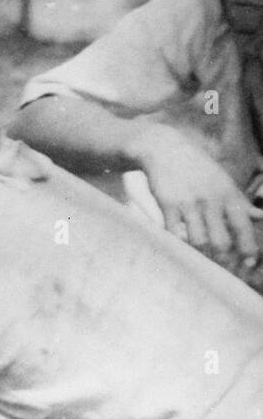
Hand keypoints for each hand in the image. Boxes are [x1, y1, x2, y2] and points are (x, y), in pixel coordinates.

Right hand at [133, 126, 262, 268]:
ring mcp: (188, 203)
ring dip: (201, 255)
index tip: (249, 262)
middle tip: (223, 269)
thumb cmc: (198, 169)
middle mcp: (211, 200)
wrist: (166, 149)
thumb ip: (241, 203)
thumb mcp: (224, 182)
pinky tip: (180, 247)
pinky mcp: (167, 204)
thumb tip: (261, 217)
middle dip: (223, 260)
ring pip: (198, 240)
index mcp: (228, 195)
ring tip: (202, 262)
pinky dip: (178, 244)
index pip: (244, 226)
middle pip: (221, 240)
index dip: (248, 247)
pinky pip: (173, 233)